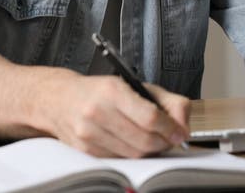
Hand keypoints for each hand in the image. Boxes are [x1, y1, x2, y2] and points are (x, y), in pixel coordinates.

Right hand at [44, 72, 190, 156]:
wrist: (60, 99)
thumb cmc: (101, 91)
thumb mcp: (135, 85)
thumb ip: (166, 101)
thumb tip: (183, 125)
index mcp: (113, 91)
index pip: (150, 117)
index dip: (170, 128)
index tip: (180, 133)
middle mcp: (98, 112)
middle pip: (143, 140)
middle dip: (163, 142)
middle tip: (170, 138)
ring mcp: (89, 133)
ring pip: (133, 153)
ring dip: (150, 150)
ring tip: (154, 140)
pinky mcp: (85, 150)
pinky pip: (119, 159)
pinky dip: (132, 154)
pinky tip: (133, 143)